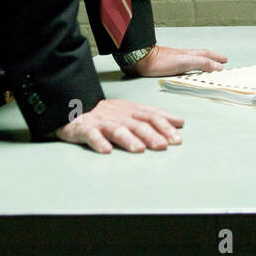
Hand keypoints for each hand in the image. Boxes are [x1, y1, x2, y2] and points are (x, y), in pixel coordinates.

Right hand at [54, 98, 183, 152]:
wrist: (75, 105)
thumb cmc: (108, 112)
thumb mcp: (132, 110)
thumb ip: (154, 117)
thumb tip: (179, 123)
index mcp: (132, 110)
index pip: (152, 116)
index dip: (165, 126)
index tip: (177, 138)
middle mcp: (120, 115)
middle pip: (137, 124)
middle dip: (152, 135)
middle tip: (163, 146)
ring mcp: (102, 122)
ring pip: (117, 130)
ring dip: (129, 139)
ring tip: (139, 149)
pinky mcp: (85, 129)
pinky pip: (92, 135)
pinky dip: (99, 142)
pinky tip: (106, 150)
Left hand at [129, 44, 227, 77]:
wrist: (141, 59)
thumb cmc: (161, 61)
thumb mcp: (185, 62)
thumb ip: (201, 64)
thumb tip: (218, 67)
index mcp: (190, 54)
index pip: (207, 56)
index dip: (216, 58)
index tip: (225, 61)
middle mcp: (184, 55)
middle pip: (202, 56)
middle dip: (212, 59)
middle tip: (221, 61)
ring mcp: (176, 60)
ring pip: (194, 60)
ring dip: (203, 62)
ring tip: (208, 65)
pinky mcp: (168, 65)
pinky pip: (186, 65)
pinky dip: (192, 67)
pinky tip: (188, 70)